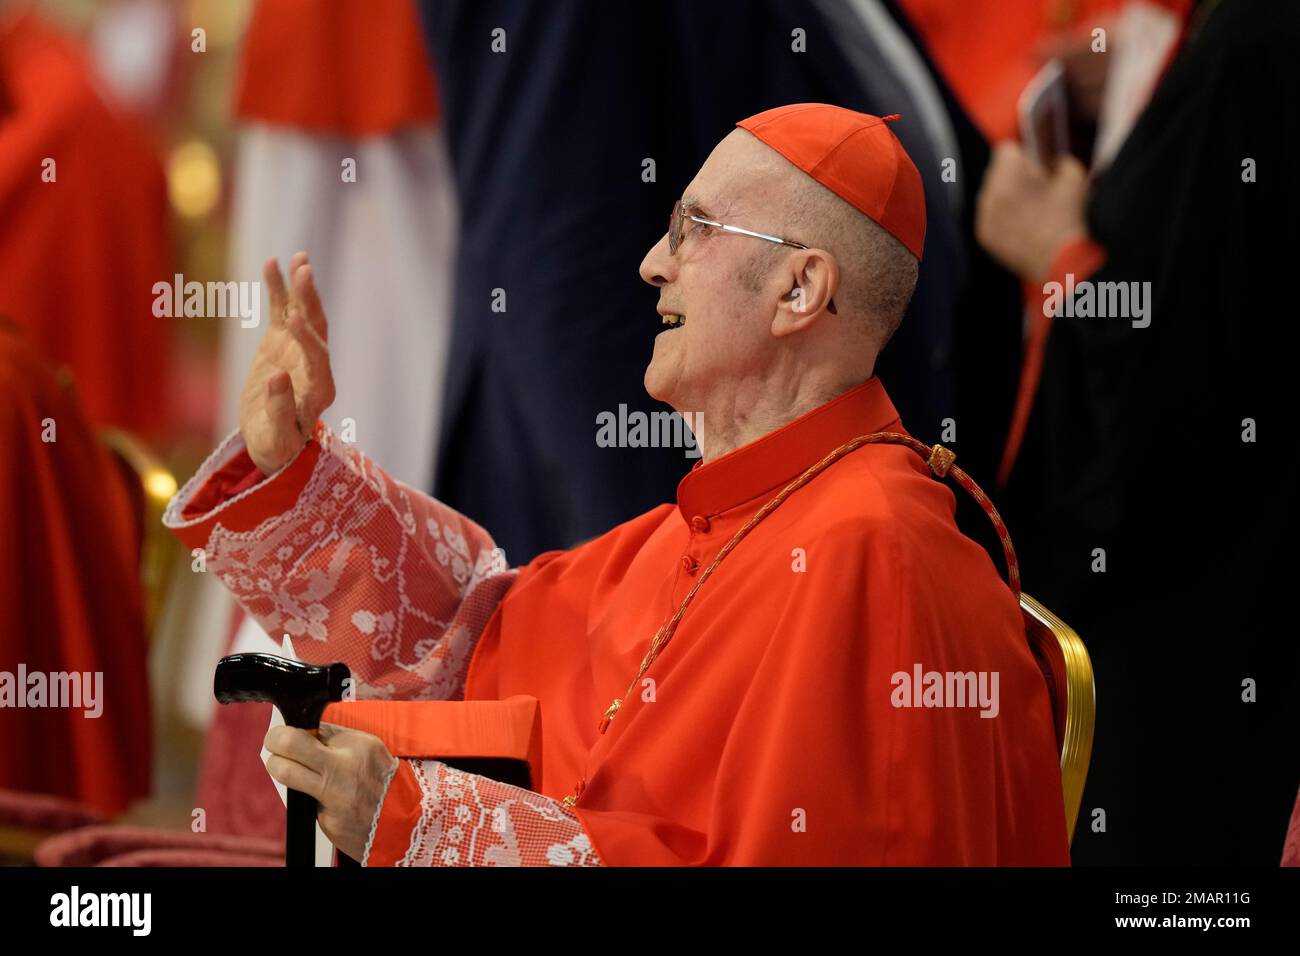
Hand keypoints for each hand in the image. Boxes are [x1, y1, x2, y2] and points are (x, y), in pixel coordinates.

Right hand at [239, 253, 335, 474]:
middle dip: (311, 302)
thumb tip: (278, 377)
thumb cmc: (278, 444)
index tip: (290, 320)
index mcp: (320, 390)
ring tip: (299, 259)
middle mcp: (315, 365)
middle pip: (317, 329)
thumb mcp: (278, 436)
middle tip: (304, 272)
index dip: (306, 339)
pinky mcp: (282, 341)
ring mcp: (299, 350)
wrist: (272, 441)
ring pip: (303, 315)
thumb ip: (280, 409)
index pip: (318, 359)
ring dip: (302, 288)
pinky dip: (277, 289)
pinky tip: (272, 263)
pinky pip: (280, 310)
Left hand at [264, 722, 397, 862]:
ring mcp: (332, 796)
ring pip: (285, 773)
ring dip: (280, 767)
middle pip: (290, 742)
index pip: (312, 726)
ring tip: (287, 767)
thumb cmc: (386, 783)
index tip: (291, 733)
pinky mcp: (325, 820)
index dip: (297, 730)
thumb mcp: (370, 749)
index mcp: (357, 744)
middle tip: (274, 743)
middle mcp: (342, 767)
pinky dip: (314, 799)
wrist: (405, 822)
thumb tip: (307, 730)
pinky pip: (307, 802)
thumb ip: (339, 739)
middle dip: (274, 740)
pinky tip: (330, 800)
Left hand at [975, 142, 1088, 282]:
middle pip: (996, 172)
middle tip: (1036, 190)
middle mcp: (989, 192)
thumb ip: (1056, 160)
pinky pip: (989, 217)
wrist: (1061, 260)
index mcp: (1009, 173)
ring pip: (991, 195)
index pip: (1005, 149)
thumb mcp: (1073, 176)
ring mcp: (984, 215)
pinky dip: (1002, 218)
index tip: (1033, 164)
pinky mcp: (983, 235)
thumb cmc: (1069, 217)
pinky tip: (1023, 226)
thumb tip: (1048, 161)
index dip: (1023, 155)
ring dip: (1006, 197)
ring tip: (1031, 210)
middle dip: (1013, 176)